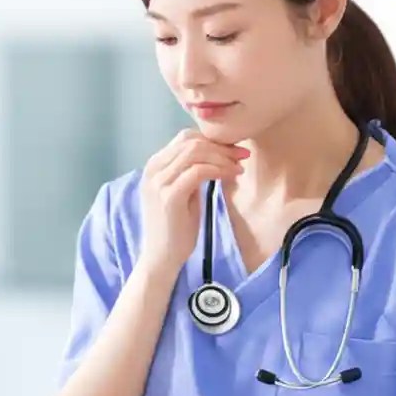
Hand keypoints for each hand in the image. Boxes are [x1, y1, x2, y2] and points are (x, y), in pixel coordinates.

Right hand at [138, 130, 249, 276]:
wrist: (161, 257)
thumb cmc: (175, 227)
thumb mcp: (182, 192)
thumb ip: (190, 172)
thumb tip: (216, 154)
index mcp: (154, 166)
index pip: (185, 138)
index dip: (212, 139)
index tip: (234, 149)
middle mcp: (153, 169)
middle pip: (191, 141)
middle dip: (221, 146)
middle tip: (242, 155)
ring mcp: (159, 182)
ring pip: (195, 152)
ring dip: (222, 157)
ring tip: (239, 167)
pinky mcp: (169, 196)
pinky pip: (198, 171)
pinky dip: (219, 170)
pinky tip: (231, 176)